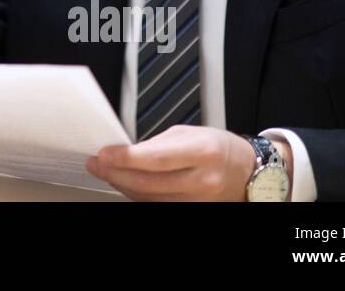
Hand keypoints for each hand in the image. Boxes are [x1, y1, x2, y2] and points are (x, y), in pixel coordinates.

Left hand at [85, 126, 290, 200]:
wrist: (248, 173)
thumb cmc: (218, 148)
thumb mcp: (189, 133)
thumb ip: (157, 143)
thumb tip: (126, 151)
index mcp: (202, 152)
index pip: (156, 158)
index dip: (125, 158)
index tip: (104, 154)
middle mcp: (202, 180)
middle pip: (148, 183)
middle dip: (115, 174)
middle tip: (96, 164)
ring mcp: (199, 200)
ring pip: (149, 198)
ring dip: (123, 186)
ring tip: (107, 173)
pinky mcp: (195, 210)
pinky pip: (158, 206)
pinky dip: (139, 196)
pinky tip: (127, 185)